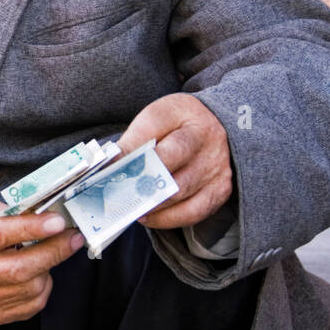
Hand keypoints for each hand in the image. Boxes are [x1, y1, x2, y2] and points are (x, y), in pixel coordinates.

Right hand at [0, 201, 84, 325]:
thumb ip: (10, 212)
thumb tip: (47, 213)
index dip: (31, 229)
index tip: (58, 222)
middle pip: (20, 269)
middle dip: (54, 251)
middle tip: (73, 237)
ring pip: (31, 288)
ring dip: (48, 268)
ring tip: (44, 254)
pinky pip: (32, 305)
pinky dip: (42, 287)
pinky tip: (34, 274)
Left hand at [116, 93, 232, 230]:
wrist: (219, 128)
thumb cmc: (178, 127)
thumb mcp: (156, 120)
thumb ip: (134, 139)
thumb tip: (110, 165)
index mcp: (183, 112)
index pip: (153, 125)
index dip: (129, 146)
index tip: (109, 164)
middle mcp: (205, 137)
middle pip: (168, 160)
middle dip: (137, 178)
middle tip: (114, 192)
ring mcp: (215, 165)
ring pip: (178, 191)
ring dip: (149, 202)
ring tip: (127, 208)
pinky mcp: (221, 189)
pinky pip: (193, 211)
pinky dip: (167, 218)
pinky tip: (148, 216)